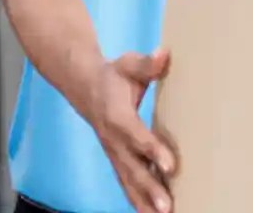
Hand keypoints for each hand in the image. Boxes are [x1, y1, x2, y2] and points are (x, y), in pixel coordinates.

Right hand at [85, 48, 178, 212]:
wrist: (83, 85)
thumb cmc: (113, 74)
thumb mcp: (128, 64)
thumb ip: (147, 64)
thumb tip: (163, 54)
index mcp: (117, 115)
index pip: (136, 135)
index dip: (152, 149)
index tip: (170, 166)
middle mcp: (113, 139)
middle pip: (132, 167)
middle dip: (149, 187)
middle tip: (167, 205)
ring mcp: (113, 152)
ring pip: (128, 181)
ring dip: (144, 200)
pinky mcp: (116, 159)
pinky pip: (126, 183)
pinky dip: (137, 201)